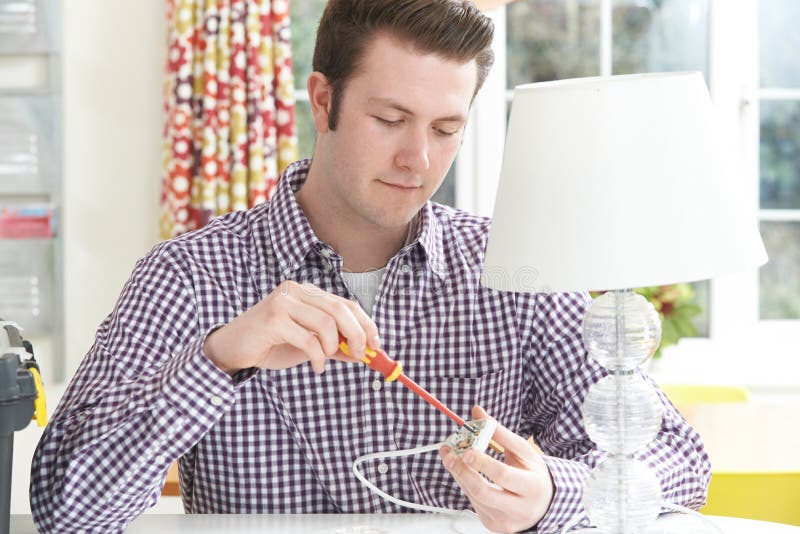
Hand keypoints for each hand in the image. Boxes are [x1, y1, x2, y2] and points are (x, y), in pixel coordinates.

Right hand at [203, 280, 379, 374]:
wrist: (232, 349)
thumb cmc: (270, 345)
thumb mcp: (308, 345)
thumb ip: (335, 346)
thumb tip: (364, 354)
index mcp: (307, 293)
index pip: (347, 304)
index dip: (366, 324)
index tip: (376, 345)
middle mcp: (296, 291)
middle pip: (341, 310)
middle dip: (357, 335)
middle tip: (361, 355)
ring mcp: (284, 302)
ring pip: (327, 323)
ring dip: (333, 348)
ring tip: (325, 361)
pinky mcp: (273, 319)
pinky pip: (308, 339)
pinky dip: (318, 357)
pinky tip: (316, 367)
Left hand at [440, 405, 554, 532]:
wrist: (544, 504)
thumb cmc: (532, 474)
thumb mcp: (523, 450)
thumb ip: (499, 432)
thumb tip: (477, 412)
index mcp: (532, 486)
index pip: (503, 475)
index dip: (482, 463)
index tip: (466, 451)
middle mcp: (520, 508)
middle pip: (483, 491)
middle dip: (462, 471)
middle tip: (449, 455)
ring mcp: (506, 521)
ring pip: (474, 497)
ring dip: (459, 475)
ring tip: (450, 458)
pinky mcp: (494, 525)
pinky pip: (473, 503)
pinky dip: (466, 485)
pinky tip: (464, 472)